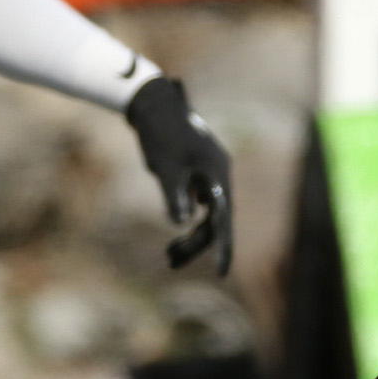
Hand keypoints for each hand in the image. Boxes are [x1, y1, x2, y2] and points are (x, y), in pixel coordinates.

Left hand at [125, 77, 232, 274]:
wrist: (153, 105)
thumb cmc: (159, 135)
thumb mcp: (164, 168)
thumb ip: (175, 196)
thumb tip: (182, 222)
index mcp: (217, 173)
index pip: (224, 217)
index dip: (223, 247)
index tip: (221, 273)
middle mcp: (219, 174)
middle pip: (215, 219)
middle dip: (196, 243)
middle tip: (170, 260)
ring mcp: (210, 173)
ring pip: (207, 212)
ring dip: (191, 234)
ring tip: (169, 256)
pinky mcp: (199, 172)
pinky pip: (199, 202)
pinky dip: (188, 218)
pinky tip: (176, 231)